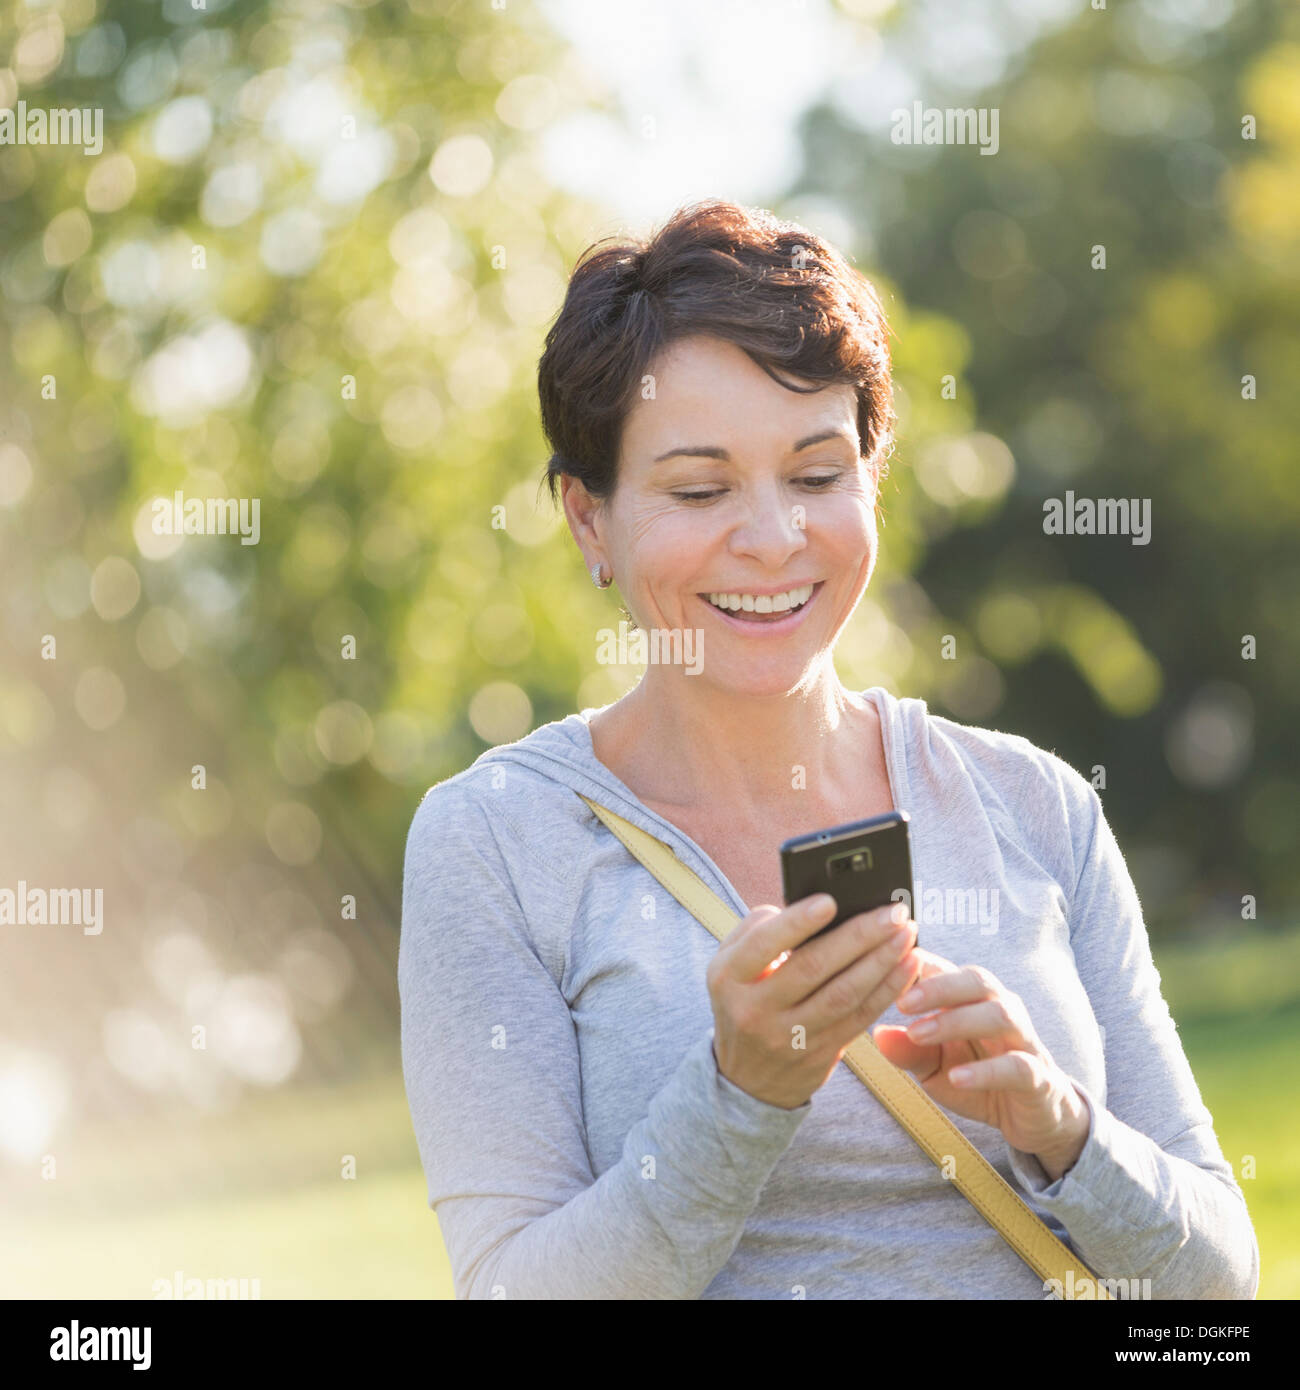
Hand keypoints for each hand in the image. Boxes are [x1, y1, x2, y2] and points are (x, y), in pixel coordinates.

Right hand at [707, 897, 921, 1110]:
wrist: (745, 1079)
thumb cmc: (742, 999)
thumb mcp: (728, 966)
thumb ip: (756, 930)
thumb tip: (805, 907)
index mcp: (729, 978)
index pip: (764, 945)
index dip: (798, 923)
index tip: (831, 900)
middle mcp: (756, 1010)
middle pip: (813, 968)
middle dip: (859, 936)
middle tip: (893, 911)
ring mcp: (789, 1036)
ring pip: (843, 995)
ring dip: (882, 962)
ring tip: (907, 934)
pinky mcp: (820, 1054)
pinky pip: (859, 1018)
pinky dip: (887, 989)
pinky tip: (907, 965)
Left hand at [871, 948, 1090, 1180]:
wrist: (1031, 1116)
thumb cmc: (975, 1077)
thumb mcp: (933, 1067)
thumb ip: (909, 1051)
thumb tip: (877, 1033)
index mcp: (973, 1001)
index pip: (948, 969)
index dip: (919, 965)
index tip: (885, 969)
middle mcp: (1002, 1010)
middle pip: (978, 980)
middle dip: (939, 986)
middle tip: (902, 1002)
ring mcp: (1024, 1041)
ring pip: (1000, 1014)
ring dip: (956, 1021)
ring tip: (919, 1033)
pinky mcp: (1039, 1078)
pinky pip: (1018, 1067)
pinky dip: (987, 1071)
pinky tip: (958, 1077)